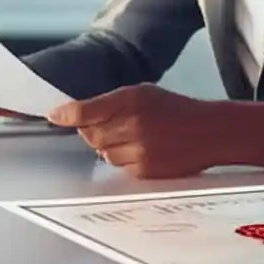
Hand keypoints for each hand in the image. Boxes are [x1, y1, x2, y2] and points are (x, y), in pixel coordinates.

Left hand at [47, 84, 223, 178]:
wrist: (209, 132)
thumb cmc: (174, 110)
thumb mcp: (143, 93)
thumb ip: (111, 102)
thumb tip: (77, 113)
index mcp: (131, 100)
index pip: (86, 111)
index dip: (66, 114)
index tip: (54, 115)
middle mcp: (133, 125)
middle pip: (90, 135)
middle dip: (93, 130)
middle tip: (112, 125)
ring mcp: (139, 150)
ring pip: (102, 152)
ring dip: (109, 145)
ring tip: (134, 137)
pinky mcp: (145, 170)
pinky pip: (118, 166)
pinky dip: (124, 159)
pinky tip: (143, 149)